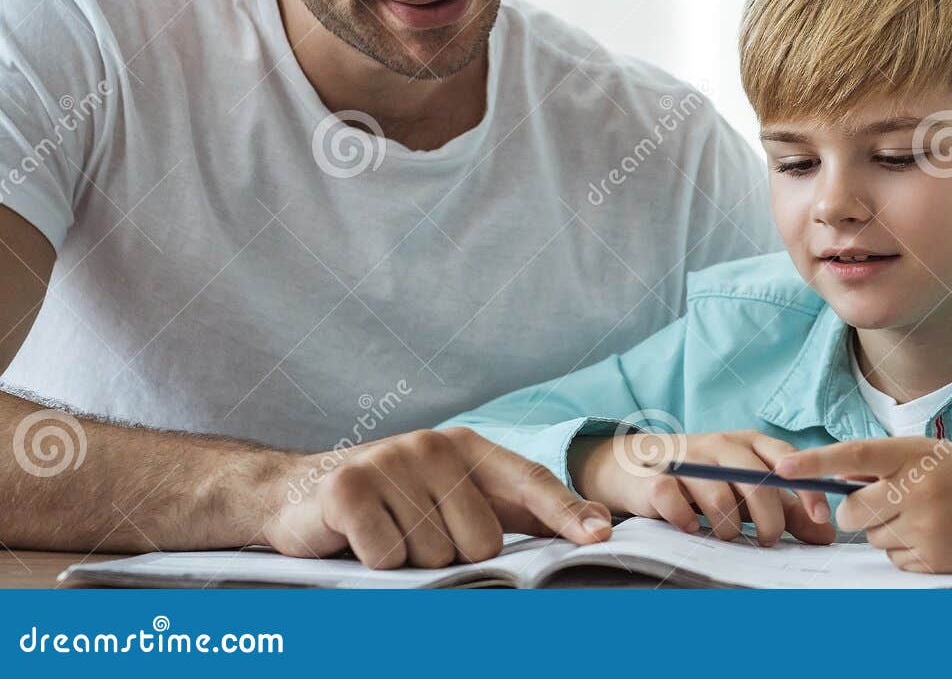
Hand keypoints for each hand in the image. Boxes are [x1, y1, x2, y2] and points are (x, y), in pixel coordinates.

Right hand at [262, 427, 612, 568]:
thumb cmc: (393, 503)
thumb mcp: (457, 499)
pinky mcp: (348, 488)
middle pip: (482, 541)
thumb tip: (599, 525)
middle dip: (453, 555)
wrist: (295, 493)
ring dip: (411, 561)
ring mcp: (390, 462)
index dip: (565, 512)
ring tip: (387, 534)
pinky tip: (359, 539)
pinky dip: (376, 563)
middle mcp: (433, 445)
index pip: (529, 481)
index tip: (598, 536)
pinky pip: (390, 558)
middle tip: (416, 535)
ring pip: (436, 555)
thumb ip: (525, 511)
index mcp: (468, 447)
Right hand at [574, 430, 834, 546]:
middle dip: (769, 518)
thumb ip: (787, 511)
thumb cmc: (705, 480)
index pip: (786, 461)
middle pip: (756, 479)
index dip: (806, 489)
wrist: (637, 466)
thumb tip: (826, 535)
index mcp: (749, 444)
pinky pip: (674, 500)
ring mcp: (687, 459)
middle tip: (768, 540)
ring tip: (727, 536)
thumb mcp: (748, 490)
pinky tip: (692, 528)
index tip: (820, 517)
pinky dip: (686, 519)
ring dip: (728, 526)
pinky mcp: (655, 478)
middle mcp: (720, 445)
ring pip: (718, 494)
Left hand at [776, 438, 951, 573]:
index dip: (815, 462)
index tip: (781, 467)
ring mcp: (927, 528)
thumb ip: (885, 464)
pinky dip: (907, 552)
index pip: (854, 455)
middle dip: (859, 511)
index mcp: (916, 455)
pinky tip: (936, 537)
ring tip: (928, 517)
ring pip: (872, 538)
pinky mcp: (934, 559)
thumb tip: (836, 475)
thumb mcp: (931, 456)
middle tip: (890, 502)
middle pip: (852, 511)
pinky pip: (894, 560)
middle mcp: (919, 490)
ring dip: (888, 531)